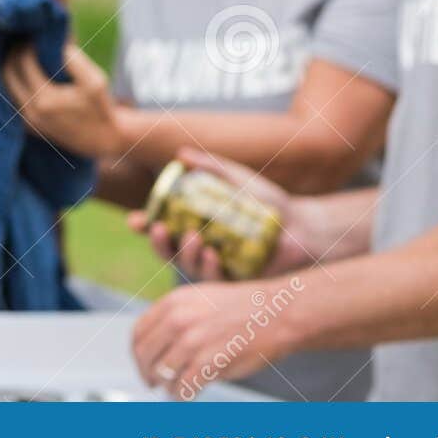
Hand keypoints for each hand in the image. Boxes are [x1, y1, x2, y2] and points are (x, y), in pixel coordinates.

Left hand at [3, 43, 123, 157]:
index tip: (34, 36)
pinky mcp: (28, 125)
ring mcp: (27, 120)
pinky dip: (15, 82)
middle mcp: (30, 110)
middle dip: (14, 54)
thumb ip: (74, 60)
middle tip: (23, 41)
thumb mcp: (95, 81)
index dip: (27, 46)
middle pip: (8, 73)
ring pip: (7, 86)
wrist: (102, 140)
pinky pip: (13, 98)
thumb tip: (57, 42)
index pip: (24, 62)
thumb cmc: (100, 108)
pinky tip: (25, 72)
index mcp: (44, 98)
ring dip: (11, 67)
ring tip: (22, 53)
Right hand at [127, 148, 322, 281]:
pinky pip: (216, 282)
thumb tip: (180, 154)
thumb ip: (211, 167)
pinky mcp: (236, 283)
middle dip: (158, 243)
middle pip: (169, 252)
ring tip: (194, 237)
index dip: (144, 227)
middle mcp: (202, 249)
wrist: (303, 226)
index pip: (163, 228)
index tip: (134, 220)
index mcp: (196, 226)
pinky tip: (214, 255)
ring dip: (186, 254)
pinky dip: (211, 269)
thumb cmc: (269, 203)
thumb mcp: (237, 180)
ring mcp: (218, 268)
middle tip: (160, 229)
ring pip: (190, 268)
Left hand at [132, 275, 306, 399]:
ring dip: (166, 386)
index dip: (137, 354)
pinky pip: (183, 387)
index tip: (142, 364)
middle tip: (152, 382)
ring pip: (162, 374)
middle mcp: (177, 319)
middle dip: (147, 373)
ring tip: (174, 389)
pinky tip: (186, 395)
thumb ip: (174, 316)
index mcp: (172, 302)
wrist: (275, 312)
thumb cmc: (241, 308)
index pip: (138, 333)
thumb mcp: (198, 298)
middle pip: (144, 355)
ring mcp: (192, 341)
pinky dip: (181, 395)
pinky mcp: (208, 362)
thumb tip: (155, 344)